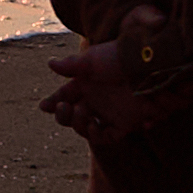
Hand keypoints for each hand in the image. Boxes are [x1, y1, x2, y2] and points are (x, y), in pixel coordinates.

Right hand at [43, 5, 186, 146]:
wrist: (149, 63)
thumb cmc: (121, 56)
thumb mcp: (93, 59)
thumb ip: (71, 65)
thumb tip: (50, 64)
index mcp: (87, 81)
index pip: (65, 94)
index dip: (54, 102)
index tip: (44, 106)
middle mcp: (97, 98)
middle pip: (72, 113)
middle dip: (63, 114)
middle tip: (64, 108)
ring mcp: (110, 111)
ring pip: (85, 127)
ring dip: (77, 123)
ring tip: (78, 113)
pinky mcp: (125, 123)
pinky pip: (106, 136)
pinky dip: (97, 135)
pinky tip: (92, 125)